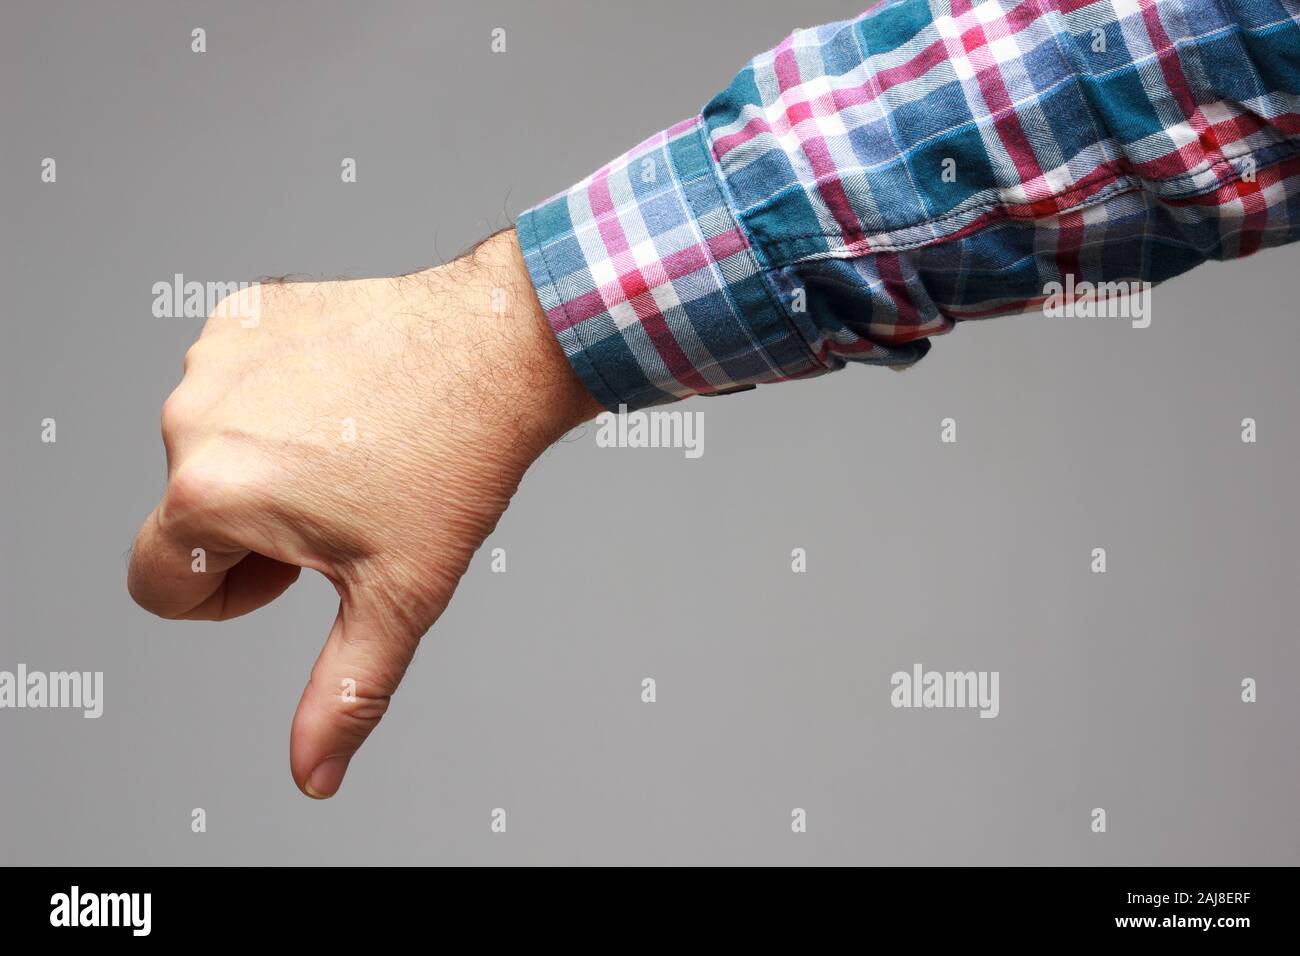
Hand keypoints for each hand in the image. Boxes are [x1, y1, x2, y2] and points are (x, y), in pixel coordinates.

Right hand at [127, 230, 601, 797]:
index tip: (302, 567)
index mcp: (209, 494)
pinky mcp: (244, 312)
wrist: (502, 349)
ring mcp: (214, 354)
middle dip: (255, 531)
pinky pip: (235, 385)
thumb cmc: (455, 468)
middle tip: (348, 505)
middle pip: (188, 518)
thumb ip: (345, 693)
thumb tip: (314, 774)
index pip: (157, 587)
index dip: (231, 599)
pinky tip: (349, 397)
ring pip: (212, 449)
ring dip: (266, 464)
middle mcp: (192, 417)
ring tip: (355, 449)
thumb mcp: (398, 596)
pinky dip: (278, 402)